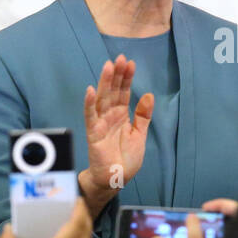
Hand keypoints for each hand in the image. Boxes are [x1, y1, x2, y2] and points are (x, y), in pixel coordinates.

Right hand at [79, 55, 153, 215]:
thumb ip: (143, 116)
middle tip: (120, 58)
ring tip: (108, 66)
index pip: (123, 92)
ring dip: (104, 83)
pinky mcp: (94, 133)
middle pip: (112, 91)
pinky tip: (90, 90)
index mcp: (121, 115)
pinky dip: (89, 104)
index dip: (126, 78)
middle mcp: (110, 116)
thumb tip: (149, 95)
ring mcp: (101, 123)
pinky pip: (90, 116)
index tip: (130, 63)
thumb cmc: (126, 159)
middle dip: (116, 75)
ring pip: (102, 99)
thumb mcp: (140, 135)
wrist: (117, 179)